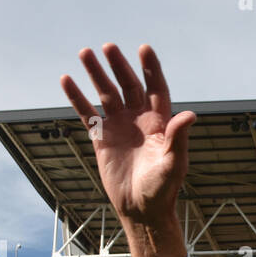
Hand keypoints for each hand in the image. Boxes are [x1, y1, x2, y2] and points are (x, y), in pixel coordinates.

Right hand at [61, 44, 192, 256]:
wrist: (141, 210)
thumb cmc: (162, 189)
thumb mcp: (174, 164)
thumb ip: (178, 138)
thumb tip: (189, 114)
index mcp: (159, 122)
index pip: (155, 88)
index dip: (151, 68)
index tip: (144, 48)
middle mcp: (139, 119)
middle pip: (129, 85)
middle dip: (119, 66)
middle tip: (108, 47)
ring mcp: (119, 126)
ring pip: (106, 93)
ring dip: (96, 73)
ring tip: (85, 52)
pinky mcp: (102, 138)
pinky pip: (87, 112)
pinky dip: (77, 97)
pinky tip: (66, 80)